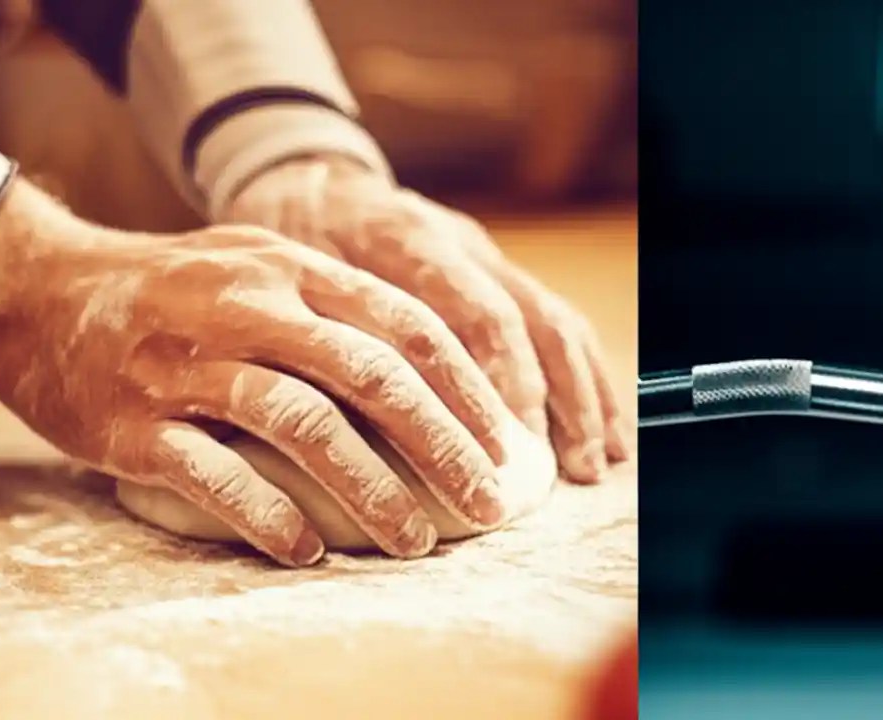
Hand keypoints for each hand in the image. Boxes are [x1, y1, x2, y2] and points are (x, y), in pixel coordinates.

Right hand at [0, 179, 512, 564]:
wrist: (40, 290)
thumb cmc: (175, 288)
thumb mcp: (262, 264)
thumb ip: (339, 304)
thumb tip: (436, 370)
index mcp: (292, 270)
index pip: (404, 324)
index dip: (464, 387)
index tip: (503, 442)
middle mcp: (248, 308)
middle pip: (370, 375)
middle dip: (440, 444)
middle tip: (484, 501)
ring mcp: (189, 365)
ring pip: (302, 423)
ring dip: (369, 488)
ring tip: (411, 539)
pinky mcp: (134, 424)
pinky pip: (213, 474)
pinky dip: (266, 515)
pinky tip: (306, 549)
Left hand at [220, 156, 628, 481]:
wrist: (303, 178)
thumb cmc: (284, 236)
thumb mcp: (284, 273)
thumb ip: (327, 329)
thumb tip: (358, 426)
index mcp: (407, 234)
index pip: (477, 311)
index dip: (505, 383)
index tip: (514, 450)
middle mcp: (461, 240)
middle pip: (535, 318)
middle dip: (563, 399)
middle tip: (575, 471)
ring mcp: (486, 254)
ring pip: (557, 320)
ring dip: (584, 394)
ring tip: (599, 462)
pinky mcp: (497, 272)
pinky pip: (554, 323)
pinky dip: (579, 378)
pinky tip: (594, 428)